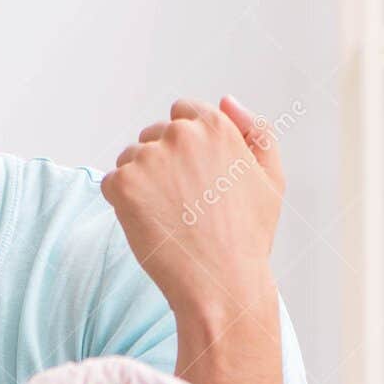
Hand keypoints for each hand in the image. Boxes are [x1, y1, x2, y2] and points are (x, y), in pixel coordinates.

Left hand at [100, 96, 282, 320]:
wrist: (220, 283)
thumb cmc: (247, 236)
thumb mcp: (271, 179)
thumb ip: (257, 132)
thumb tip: (227, 100)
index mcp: (216, 126)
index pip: (182, 113)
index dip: (186, 146)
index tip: (194, 177)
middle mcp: (180, 134)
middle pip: (152, 135)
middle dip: (162, 163)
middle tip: (184, 203)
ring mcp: (148, 158)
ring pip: (130, 159)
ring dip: (141, 182)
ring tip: (169, 215)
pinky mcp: (122, 184)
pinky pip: (111, 183)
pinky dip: (122, 203)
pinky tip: (150, 223)